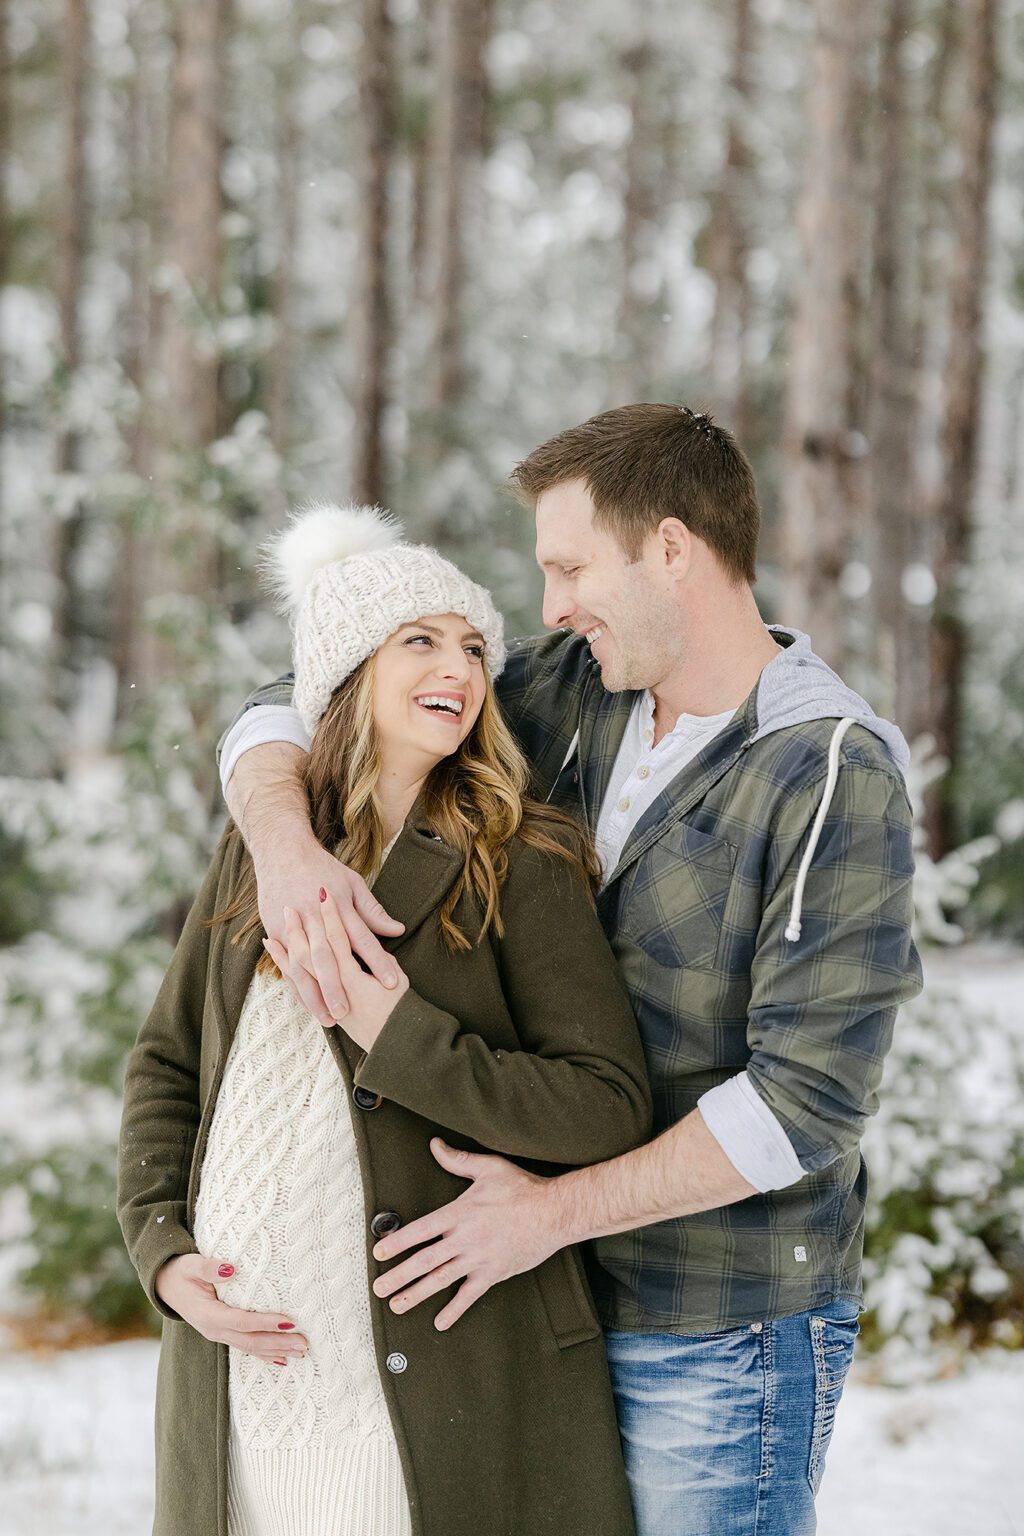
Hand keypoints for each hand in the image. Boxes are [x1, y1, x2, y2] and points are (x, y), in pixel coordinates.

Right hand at [155, 1254, 308, 1364]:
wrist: (165, 1285)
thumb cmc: (181, 1271)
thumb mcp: (191, 1265)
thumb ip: (209, 1267)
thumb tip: (231, 1269)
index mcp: (208, 1315)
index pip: (242, 1321)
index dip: (266, 1323)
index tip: (290, 1321)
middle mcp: (215, 1330)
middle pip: (251, 1340)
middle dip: (279, 1343)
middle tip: (304, 1344)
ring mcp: (219, 1334)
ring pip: (251, 1347)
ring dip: (277, 1350)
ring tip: (301, 1352)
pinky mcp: (223, 1333)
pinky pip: (246, 1347)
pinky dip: (265, 1355)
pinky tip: (282, 1360)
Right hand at [255, 838, 404, 1025]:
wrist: (283, 851)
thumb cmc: (323, 869)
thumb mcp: (353, 883)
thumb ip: (373, 911)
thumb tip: (398, 930)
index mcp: (339, 905)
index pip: (361, 938)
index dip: (376, 961)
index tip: (390, 983)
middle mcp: (316, 916)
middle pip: (327, 956)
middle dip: (337, 986)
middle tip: (349, 1011)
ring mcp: (293, 923)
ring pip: (304, 964)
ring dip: (314, 992)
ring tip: (327, 1016)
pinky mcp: (275, 929)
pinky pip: (286, 962)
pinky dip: (296, 984)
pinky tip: (306, 1003)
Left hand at [371, 1139, 562, 1329]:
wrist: (554, 1212)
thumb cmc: (522, 1188)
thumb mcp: (489, 1167)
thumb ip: (458, 1160)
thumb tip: (434, 1144)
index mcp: (460, 1213)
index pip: (421, 1230)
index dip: (398, 1242)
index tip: (379, 1253)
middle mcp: (465, 1239)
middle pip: (425, 1260)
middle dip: (399, 1275)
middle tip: (378, 1288)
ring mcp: (478, 1259)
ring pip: (441, 1280)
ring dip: (417, 1294)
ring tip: (396, 1305)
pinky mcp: (493, 1273)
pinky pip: (470, 1295)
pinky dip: (454, 1310)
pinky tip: (440, 1323)